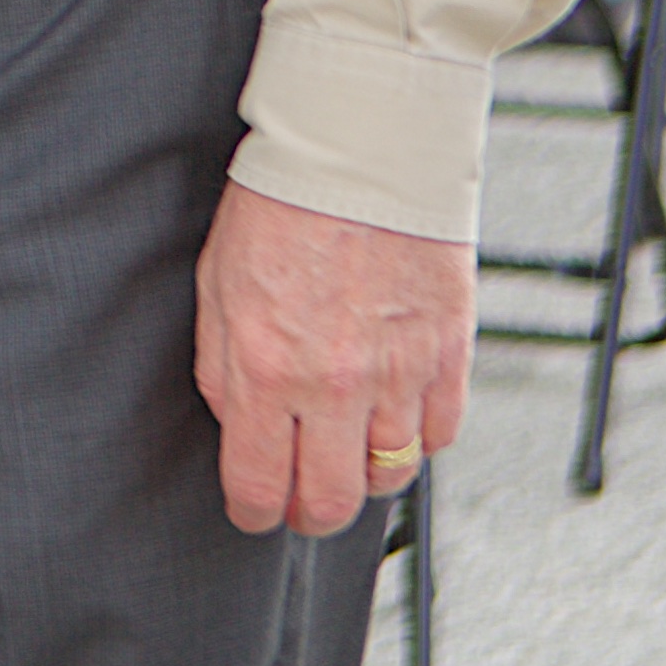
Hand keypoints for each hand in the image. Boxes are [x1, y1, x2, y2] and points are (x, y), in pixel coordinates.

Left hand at [194, 179, 471, 535]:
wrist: (361, 152)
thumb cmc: (281, 205)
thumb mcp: (216, 283)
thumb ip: (222, 365)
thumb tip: (235, 424)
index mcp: (266, 366)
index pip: (259, 484)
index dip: (252, 511)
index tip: (253, 511)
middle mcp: (334, 384)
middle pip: (331, 502)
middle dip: (310, 513)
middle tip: (302, 500)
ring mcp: (398, 376)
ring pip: (389, 477)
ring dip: (365, 476)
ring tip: (347, 451)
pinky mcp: (449, 358)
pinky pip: (439, 435)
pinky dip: (417, 438)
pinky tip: (394, 413)